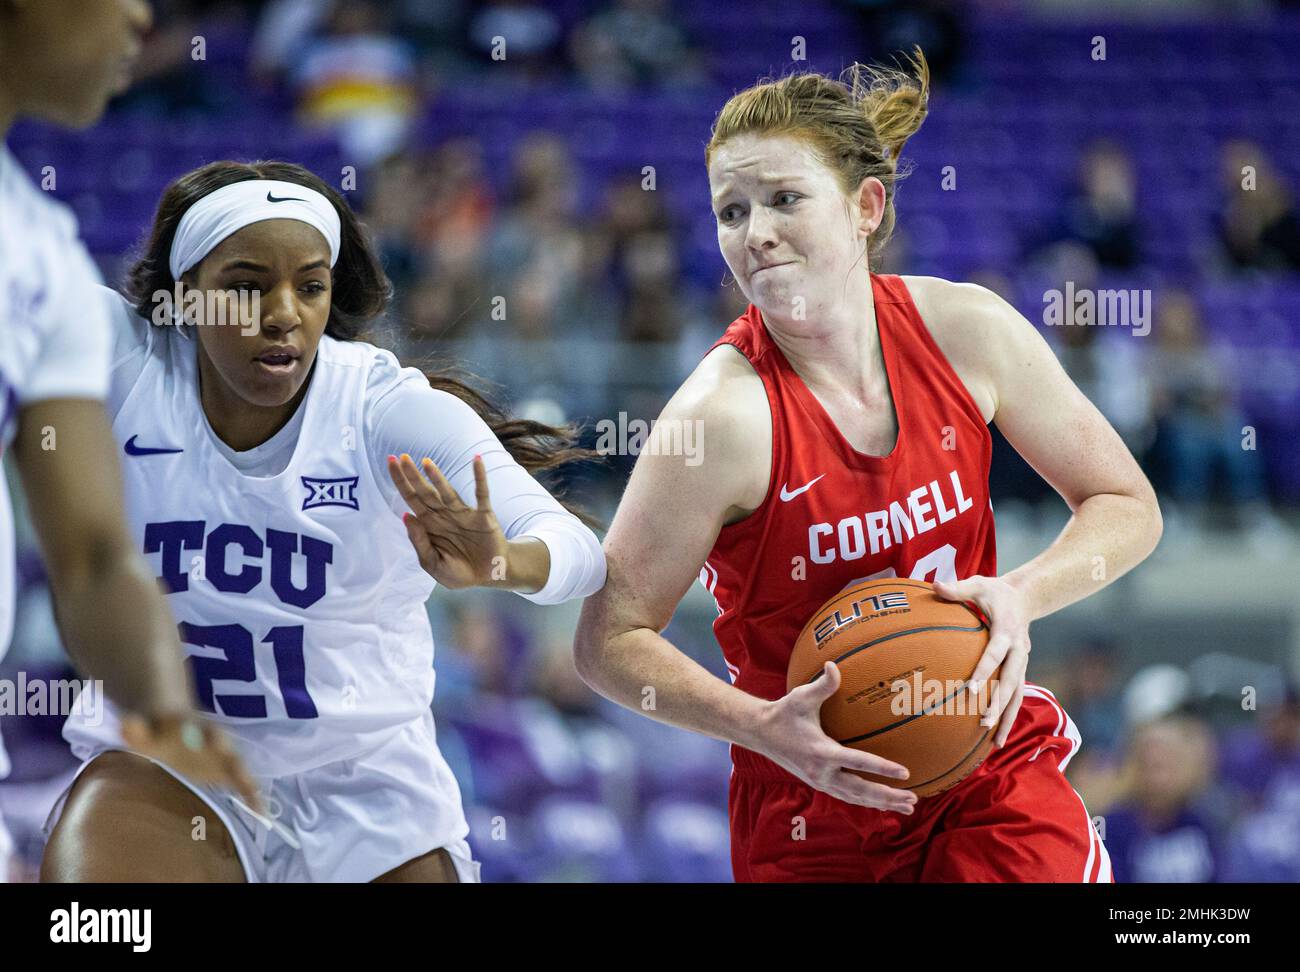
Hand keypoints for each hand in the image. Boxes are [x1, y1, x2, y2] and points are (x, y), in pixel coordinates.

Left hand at [120, 713, 261, 810]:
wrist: (169, 723)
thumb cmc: (153, 729)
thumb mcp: (140, 726)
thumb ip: (135, 728)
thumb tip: (128, 726)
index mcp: (189, 723)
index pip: (198, 726)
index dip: (203, 733)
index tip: (209, 740)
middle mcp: (211, 736)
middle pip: (221, 742)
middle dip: (223, 749)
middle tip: (229, 760)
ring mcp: (221, 753)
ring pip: (236, 763)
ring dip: (243, 776)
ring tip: (255, 797)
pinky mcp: (225, 770)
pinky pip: (242, 781)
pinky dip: (251, 795)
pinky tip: (260, 812)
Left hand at [387, 453, 509, 589]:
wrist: (489, 577)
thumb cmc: (459, 572)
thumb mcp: (433, 563)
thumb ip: (419, 542)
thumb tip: (406, 515)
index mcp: (429, 524)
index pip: (411, 498)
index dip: (401, 482)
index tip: (391, 462)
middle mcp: (444, 514)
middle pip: (425, 491)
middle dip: (413, 475)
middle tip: (401, 457)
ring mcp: (463, 513)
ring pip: (447, 492)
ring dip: (437, 477)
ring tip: (426, 462)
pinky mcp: (483, 516)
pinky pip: (481, 494)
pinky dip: (480, 477)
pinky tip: (477, 460)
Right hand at [754, 662, 916, 812]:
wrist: (760, 733)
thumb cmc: (783, 713)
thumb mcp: (801, 697)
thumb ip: (822, 684)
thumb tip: (834, 665)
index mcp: (821, 752)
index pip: (858, 762)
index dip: (882, 768)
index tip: (906, 772)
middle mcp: (822, 772)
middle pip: (861, 790)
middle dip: (888, 796)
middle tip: (913, 799)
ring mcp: (820, 781)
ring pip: (856, 798)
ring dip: (882, 803)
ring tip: (907, 806)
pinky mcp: (819, 783)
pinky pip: (847, 797)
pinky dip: (867, 801)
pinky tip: (883, 803)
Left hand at [933, 574, 1030, 747]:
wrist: (1024, 596)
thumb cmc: (993, 591)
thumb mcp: (978, 584)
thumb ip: (957, 588)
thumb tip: (934, 585)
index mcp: (1007, 630)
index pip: (996, 653)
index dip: (985, 670)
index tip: (970, 688)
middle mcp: (1019, 649)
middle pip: (1011, 680)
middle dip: (998, 702)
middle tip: (982, 721)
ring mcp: (1022, 661)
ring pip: (1017, 694)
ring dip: (1006, 717)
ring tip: (994, 742)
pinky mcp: (1020, 669)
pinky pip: (1016, 695)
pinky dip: (1008, 715)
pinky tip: (997, 736)